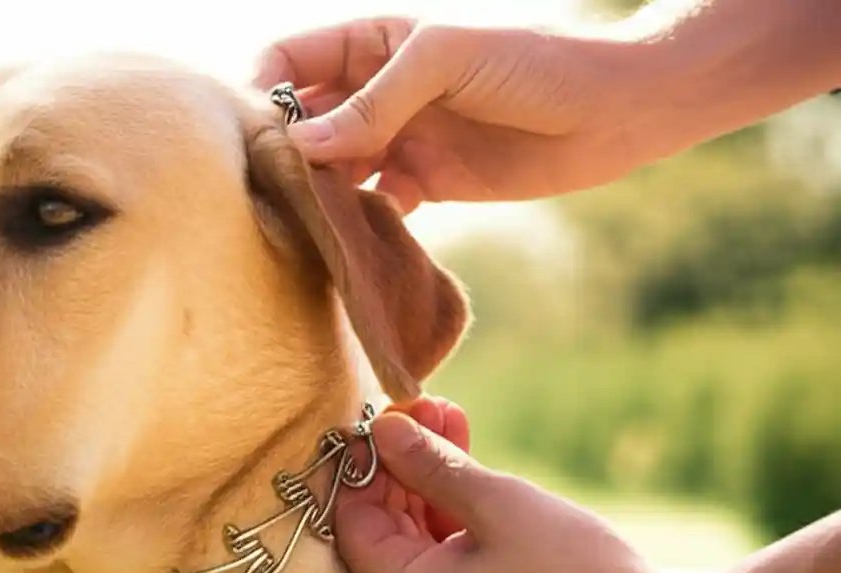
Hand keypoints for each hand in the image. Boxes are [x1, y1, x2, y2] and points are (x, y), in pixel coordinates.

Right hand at [252, 17, 657, 209]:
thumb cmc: (534, 62)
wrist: (617, 110)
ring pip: (334, 168)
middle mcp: (380, 90)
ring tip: (305, 219)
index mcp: (376, 42)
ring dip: (317, 191)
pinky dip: (358, 219)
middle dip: (284, 150)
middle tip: (270, 188)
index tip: (252, 132)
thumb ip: (372, 102)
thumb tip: (301, 144)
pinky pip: (374, 204)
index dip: (263, 90)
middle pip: (306, 119)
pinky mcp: (428, 182)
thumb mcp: (444, 62)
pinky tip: (353, 234)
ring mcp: (402, 136)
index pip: (292, 60)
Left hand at [336, 398, 688, 572]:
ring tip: (447, 411)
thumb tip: (382, 427)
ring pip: (419, 529)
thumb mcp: (496, 502)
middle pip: (384, 522)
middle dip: (401, 458)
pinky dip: (456, 501)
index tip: (382, 411)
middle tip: (423, 401)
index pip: (351, 518)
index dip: (362, 460)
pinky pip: (450, 546)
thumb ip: (431, 464)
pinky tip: (469, 450)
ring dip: (431, 472)